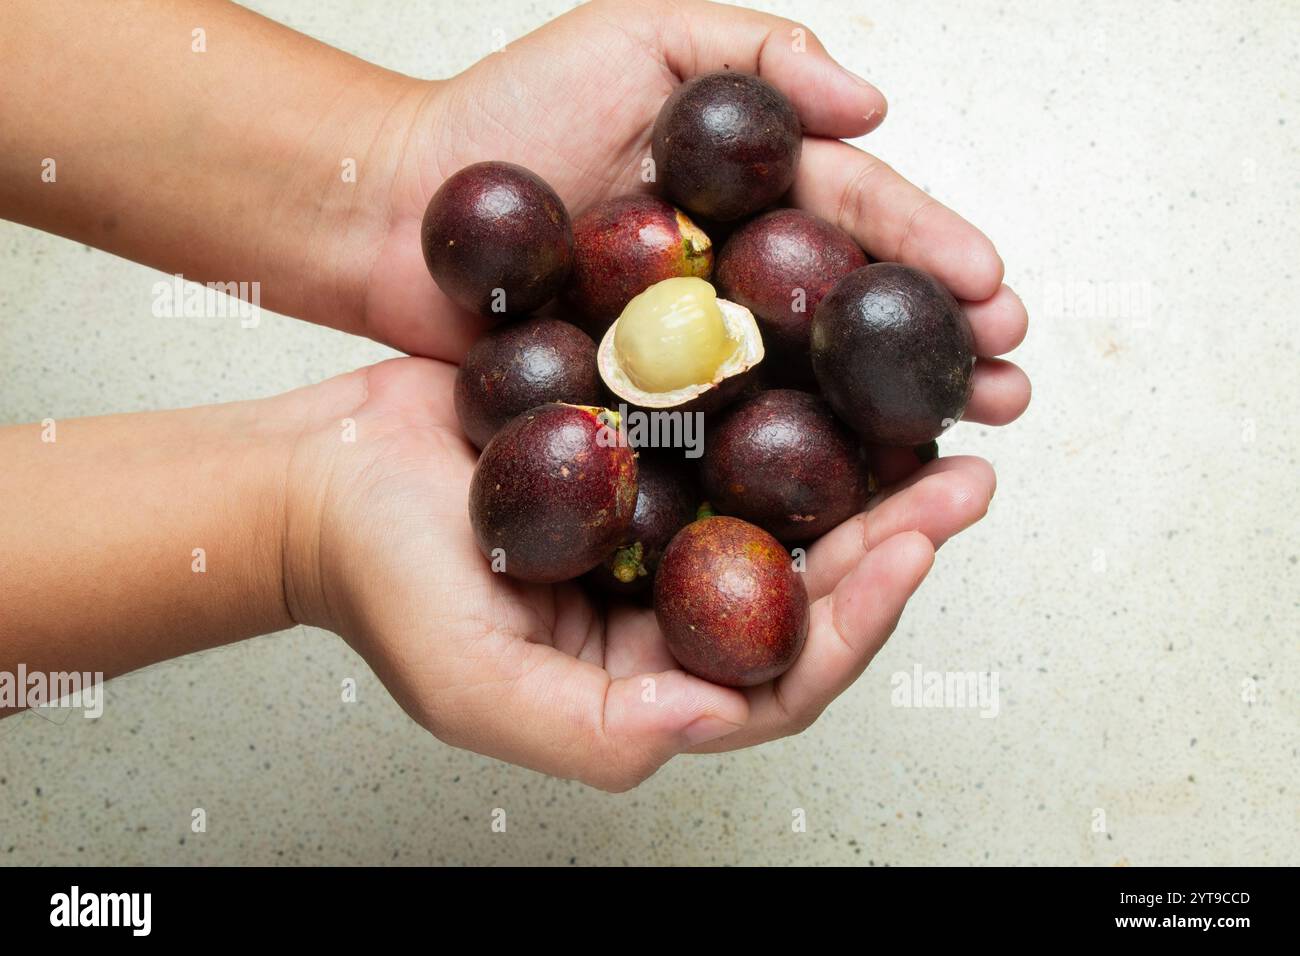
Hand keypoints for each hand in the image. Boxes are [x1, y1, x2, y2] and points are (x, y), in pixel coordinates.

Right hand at [283, 357, 996, 789]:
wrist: (323, 474)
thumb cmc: (381, 585)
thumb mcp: (474, 685)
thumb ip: (594, 729)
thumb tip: (715, 714)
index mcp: (651, 671)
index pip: (781, 672)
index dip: (855, 622)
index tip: (909, 553)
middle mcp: (672, 597)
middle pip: (809, 583)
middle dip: (896, 536)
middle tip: (965, 480)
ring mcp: (665, 517)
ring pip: (789, 503)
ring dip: (869, 467)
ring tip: (944, 423)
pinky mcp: (649, 442)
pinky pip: (739, 426)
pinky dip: (794, 403)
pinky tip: (842, 366)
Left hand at [368, 0, 1028, 432]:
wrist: (396, 214)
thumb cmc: (501, 121)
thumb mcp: (635, 41)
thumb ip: (753, 55)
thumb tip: (869, 102)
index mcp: (744, 192)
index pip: (856, 219)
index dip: (927, 254)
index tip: (992, 292)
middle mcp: (731, 274)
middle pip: (851, 314)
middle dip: (935, 347)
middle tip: (1008, 383)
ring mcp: (691, 345)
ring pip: (809, 383)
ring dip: (890, 414)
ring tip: (962, 437)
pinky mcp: (646, 404)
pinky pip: (727, 432)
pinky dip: (789, 459)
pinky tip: (852, 483)